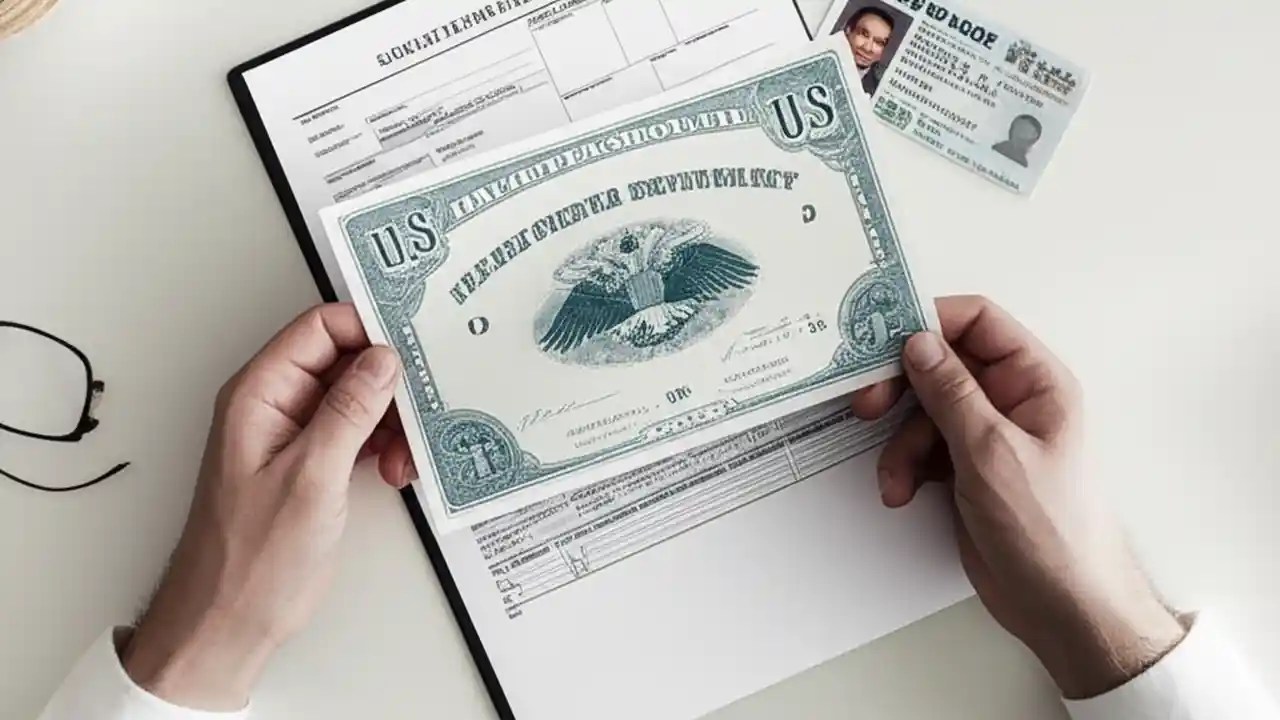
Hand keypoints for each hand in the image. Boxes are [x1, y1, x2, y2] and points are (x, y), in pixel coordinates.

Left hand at [121, 304, 415, 710]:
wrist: (229, 622)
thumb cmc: (252, 560)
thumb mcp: (312, 477)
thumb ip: (348, 411)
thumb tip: (382, 359)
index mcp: (260, 394)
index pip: (319, 328)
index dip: (369, 331)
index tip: (414, 348)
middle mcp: (275, 405)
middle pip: (344, 361)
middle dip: (388, 385)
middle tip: (421, 415)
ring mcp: (294, 435)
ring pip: (358, 399)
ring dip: (391, 423)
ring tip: (403, 458)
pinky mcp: (312, 463)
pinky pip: (356, 433)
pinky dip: (382, 447)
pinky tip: (395, 471)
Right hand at [850, 296, 1185, 698]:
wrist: (1062, 607)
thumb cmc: (1049, 528)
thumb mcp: (991, 452)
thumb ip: (951, 392)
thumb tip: (917, 340)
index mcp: (1034, 381)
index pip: (978, 322)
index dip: (928, 321)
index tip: (880, 336)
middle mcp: (1010, 400)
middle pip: (940, 365)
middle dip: (901, 388)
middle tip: (867, 405)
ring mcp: (986, 435)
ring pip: (922, 412)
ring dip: (899, 442)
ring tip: (896, 479)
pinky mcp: (965, 469)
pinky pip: (921, 448)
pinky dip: (904, 467)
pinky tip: (902, 492)